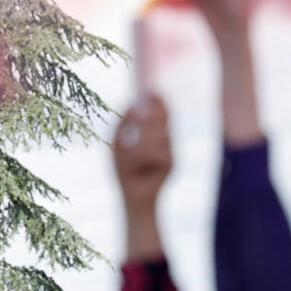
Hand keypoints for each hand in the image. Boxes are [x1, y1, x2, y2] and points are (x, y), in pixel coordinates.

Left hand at [113, 94, 172, 217]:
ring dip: (145, 140)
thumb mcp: (118, 143)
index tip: (153, 93)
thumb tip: (130, 103)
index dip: (159, 103)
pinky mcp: (172, 163)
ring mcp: (170, 151)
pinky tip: (139, 164)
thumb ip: (123, 124)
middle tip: (142, 116)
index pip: (161, 114)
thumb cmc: (124, 171)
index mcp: (154, 135)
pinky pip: (158, 151)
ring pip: (161, 134)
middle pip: (163, 120)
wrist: (134, 196)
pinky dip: (145, 155)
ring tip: (132, 155)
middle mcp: (165, 141)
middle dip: (153, 116)